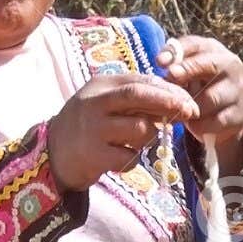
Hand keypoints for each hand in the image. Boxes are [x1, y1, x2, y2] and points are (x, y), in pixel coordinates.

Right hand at [48, 74, 199, 191]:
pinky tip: (120, 158)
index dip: (168, 90)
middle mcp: (95, 103)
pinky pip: (129, 157)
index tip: (188, 100)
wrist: (52, 154)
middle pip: (139, 96)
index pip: (141, 81)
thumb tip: (175, 100)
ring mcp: (94, 130)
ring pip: (140, 130)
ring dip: (148, 138)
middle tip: (190, 111)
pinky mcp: (95, 156)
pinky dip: (132, 160)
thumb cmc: (89, 125)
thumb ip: (135, 99)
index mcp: (101, 86)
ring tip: (132, 142)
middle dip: (168, 102)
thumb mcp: (106, 103)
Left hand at [156, 35, 242, 175]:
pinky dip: (201, 125)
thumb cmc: (199, 88)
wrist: (225, 116)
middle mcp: (231, 66)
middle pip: (210, 65)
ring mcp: (239, 90)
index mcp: (215, 51)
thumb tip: (162, 61)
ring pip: (211, 97)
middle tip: (170, 78)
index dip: (177, 52)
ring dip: (191, 105)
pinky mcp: (242, 113)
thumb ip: (174, 64)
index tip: (159, 62)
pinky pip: (217, 121)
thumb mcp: (187, 73)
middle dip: (188, 71)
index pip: (197, 44)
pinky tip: (192, 126)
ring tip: (179, 111)